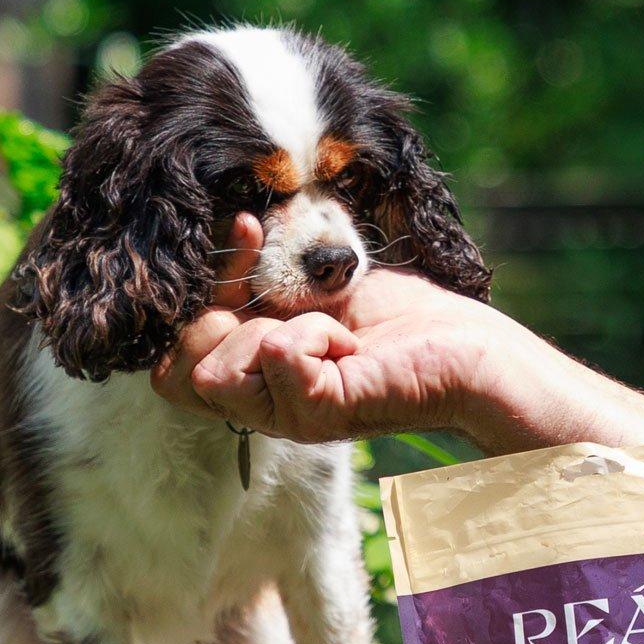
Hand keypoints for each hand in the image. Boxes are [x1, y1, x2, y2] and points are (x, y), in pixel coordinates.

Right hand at [150, 216, 643, 451]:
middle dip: (228, 313)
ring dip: (274, 327)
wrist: (471, 348)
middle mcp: (262, 406)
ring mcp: (287, 415)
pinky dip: (312, 334)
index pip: (172, 357)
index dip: (199, 294)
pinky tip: (350, 342)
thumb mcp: (312, 289)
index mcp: (253, 378)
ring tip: (332, 329)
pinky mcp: (322, 412)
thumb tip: (234, 228)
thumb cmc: (400, 318)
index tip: (251, 235)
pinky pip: (276, 361)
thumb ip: (262, 279)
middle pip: (181, 369)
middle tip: (299, 305)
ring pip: (216, 372)